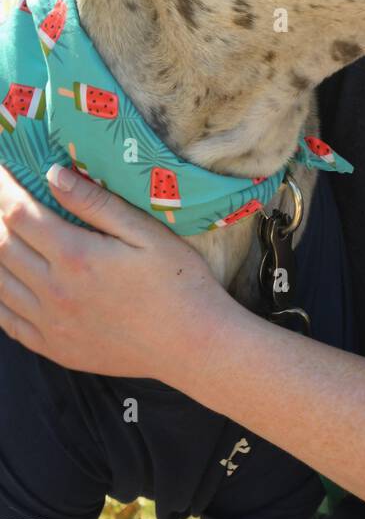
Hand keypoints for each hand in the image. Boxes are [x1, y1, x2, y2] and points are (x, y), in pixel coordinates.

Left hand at [0, 163, 229, 380]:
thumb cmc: (178, 281)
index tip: (2, 169)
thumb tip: (53, 174)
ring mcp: (50, 324)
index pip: (19, 214)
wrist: (192, 345)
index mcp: (76, 257)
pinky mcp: (54, 349)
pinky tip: (6, 280)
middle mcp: (54, 292)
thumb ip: (97, 204)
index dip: (3, 188)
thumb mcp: (147, 232)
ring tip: (3, 231)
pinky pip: (8, 321)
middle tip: (1, 196)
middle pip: (1, 246)